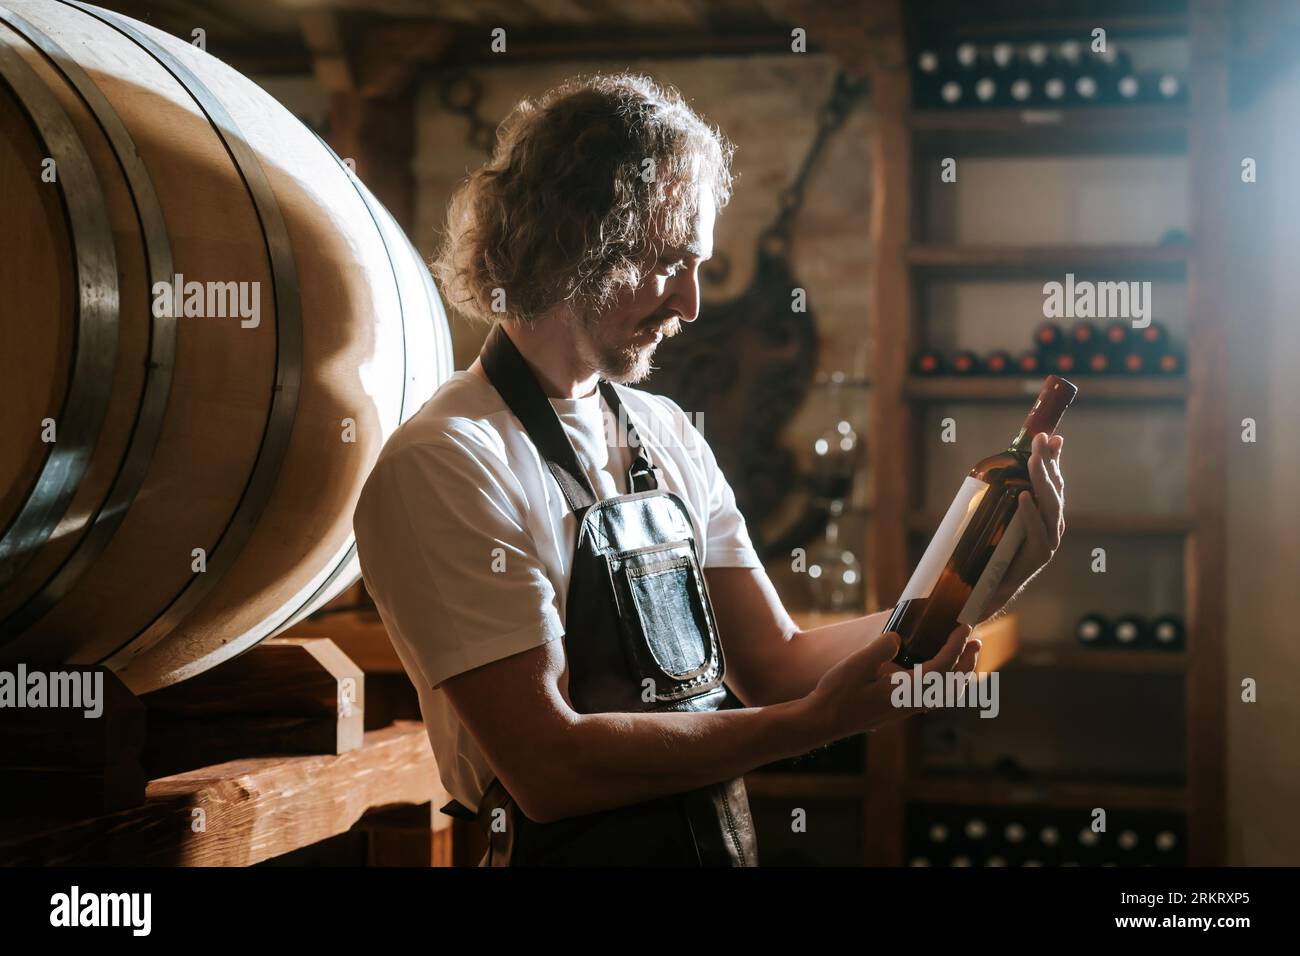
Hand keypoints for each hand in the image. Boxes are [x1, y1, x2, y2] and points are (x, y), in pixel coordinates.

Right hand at [808, 625, 980, 738]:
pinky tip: (935, 673)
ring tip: (964, 656)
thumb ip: (880, 650)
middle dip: (967, 662)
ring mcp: (906, 708)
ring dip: (958, 674)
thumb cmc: (837, 695)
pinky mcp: (899, 709)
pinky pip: (933, 696)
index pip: (942, 667)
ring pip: (945, 694)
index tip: (964, 627)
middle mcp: (912, 702)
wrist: (823, 722)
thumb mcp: (856, 666)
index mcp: (907, 691)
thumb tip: (897, 638)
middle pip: (952, 684)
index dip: (955, 646)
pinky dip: (944, 683)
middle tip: (975, 641)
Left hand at [988, 431, 1064, 613]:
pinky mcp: (1040, 555)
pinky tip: (1024, 496)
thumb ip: (1002, 496)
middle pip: (1054, 488)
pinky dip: (1030, 513)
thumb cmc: (996, 549)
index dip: (1053, 458)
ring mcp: (1050, 540)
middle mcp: (1053, 524)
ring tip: (1033, 460)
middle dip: (1048, 462)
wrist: (992, 586)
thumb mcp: (1000, 517)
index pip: (1053, 481)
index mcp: (1047, 513)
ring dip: (1042, 480)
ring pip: (1050, 506)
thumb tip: (993, 469)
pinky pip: (1036, 530)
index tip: (1049, 436)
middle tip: (1040, 439)